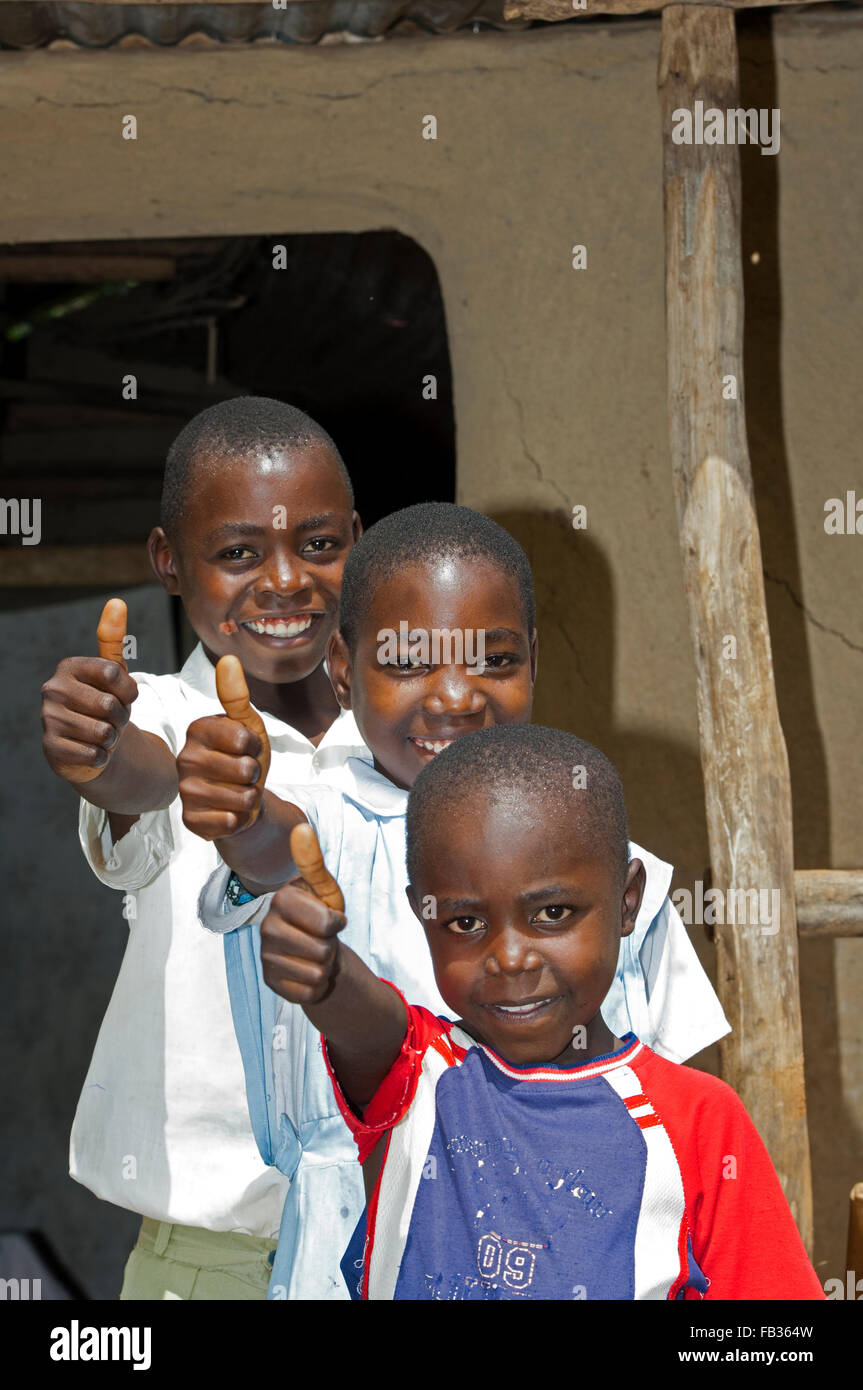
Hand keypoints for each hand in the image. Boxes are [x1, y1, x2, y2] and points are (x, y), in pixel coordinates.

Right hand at [41, 598, 135, 783]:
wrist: (89, 743)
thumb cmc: (103, 704)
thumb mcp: (111, 673)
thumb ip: (113, 639)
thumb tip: (116, 602)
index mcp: (69, 667)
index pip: (116, 674)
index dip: (130, 691)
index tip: (123, 696)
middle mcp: (52, 690)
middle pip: (111, 705)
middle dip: (120, 717)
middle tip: (110, 719)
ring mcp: (48, 720)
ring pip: (103, 732)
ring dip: (111, 738)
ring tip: (101, 734)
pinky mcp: (51, 749)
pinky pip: (94, 754)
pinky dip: (100, 756)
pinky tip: (91, 751)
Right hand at [177, 655, 270, 840]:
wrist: (242, 801)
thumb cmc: (244, 758)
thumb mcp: (248, 725)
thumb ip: (237, 696)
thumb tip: (228, 658)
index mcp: (197, 730)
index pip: (243, 739)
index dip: (255, 746)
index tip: (246, 748)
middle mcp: (184, 758)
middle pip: (245, 769)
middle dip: (254, 774)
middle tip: (243, 774)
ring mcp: (184, 791)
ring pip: (240, 796)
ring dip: (249, 797)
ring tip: (238, 792)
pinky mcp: (189, 820)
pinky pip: (228, 821)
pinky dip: (238, 819)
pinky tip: (230, 813)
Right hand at [261, 824, 345, 1003]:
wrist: (316, 949)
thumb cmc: (322, 915)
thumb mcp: (325, 889)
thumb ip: (313, 861)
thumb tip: (301, 827)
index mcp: (281, 899)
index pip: (326, 922)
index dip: (336, 923)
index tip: (330, 918)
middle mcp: (266, 926)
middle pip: (321, 949)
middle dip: (331, 947)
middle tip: (322, 939)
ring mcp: (266, 956)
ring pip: (316, 972)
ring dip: (324, 967)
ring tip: (315, 954)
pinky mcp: (270, 982)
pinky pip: (308, 992)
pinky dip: (316, 986)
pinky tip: (307, 972)